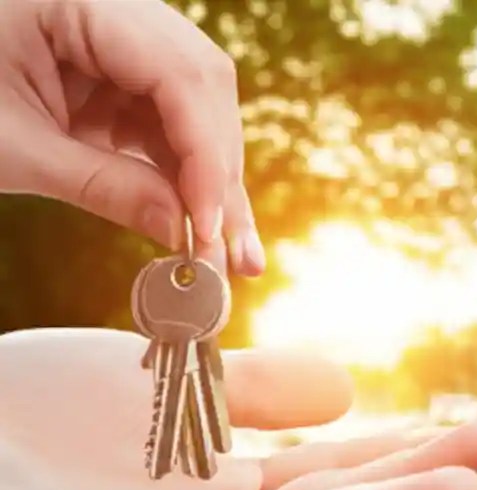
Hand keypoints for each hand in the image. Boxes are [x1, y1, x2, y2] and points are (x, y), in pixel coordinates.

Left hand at [0, 0, 263, 273]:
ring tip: (232, 257)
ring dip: (216, 186)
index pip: (179, 73)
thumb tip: (182, 233)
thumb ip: (104, 186)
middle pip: (202, 90)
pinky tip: (208, 229)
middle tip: (231, 253)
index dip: (205, 152)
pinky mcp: (120, 80)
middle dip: (220, 176)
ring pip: (198, 113)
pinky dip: (189, 180)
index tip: (208, 223)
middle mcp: (118, 11)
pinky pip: (171, 127)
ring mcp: (123, 45)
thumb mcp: (10, 149)